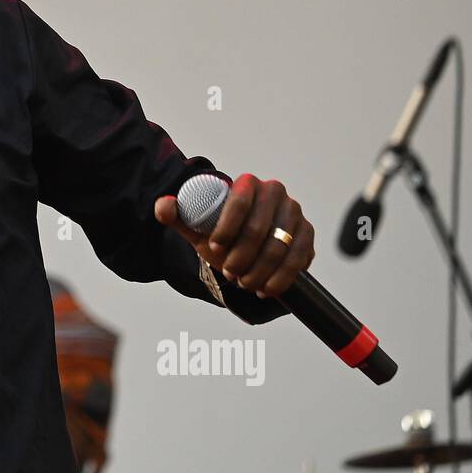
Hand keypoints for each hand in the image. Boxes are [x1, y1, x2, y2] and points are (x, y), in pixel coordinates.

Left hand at [154, 173, 314, 298]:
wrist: (244, 244)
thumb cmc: (219, 232)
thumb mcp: (196, 225)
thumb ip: (177, 215)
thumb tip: (163, 205)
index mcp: (248, 184)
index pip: (238, 203)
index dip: (225, 229)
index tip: (214, 248)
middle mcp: (276, 193)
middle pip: (259, 229)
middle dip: (241, 256)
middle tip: (229, 272)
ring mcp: (295, 213)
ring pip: (279, 247)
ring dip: (259, 271)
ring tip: (244, 282)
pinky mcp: (307, 234)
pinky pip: (298, 258)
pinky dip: (280, 278)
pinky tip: (266, 288)